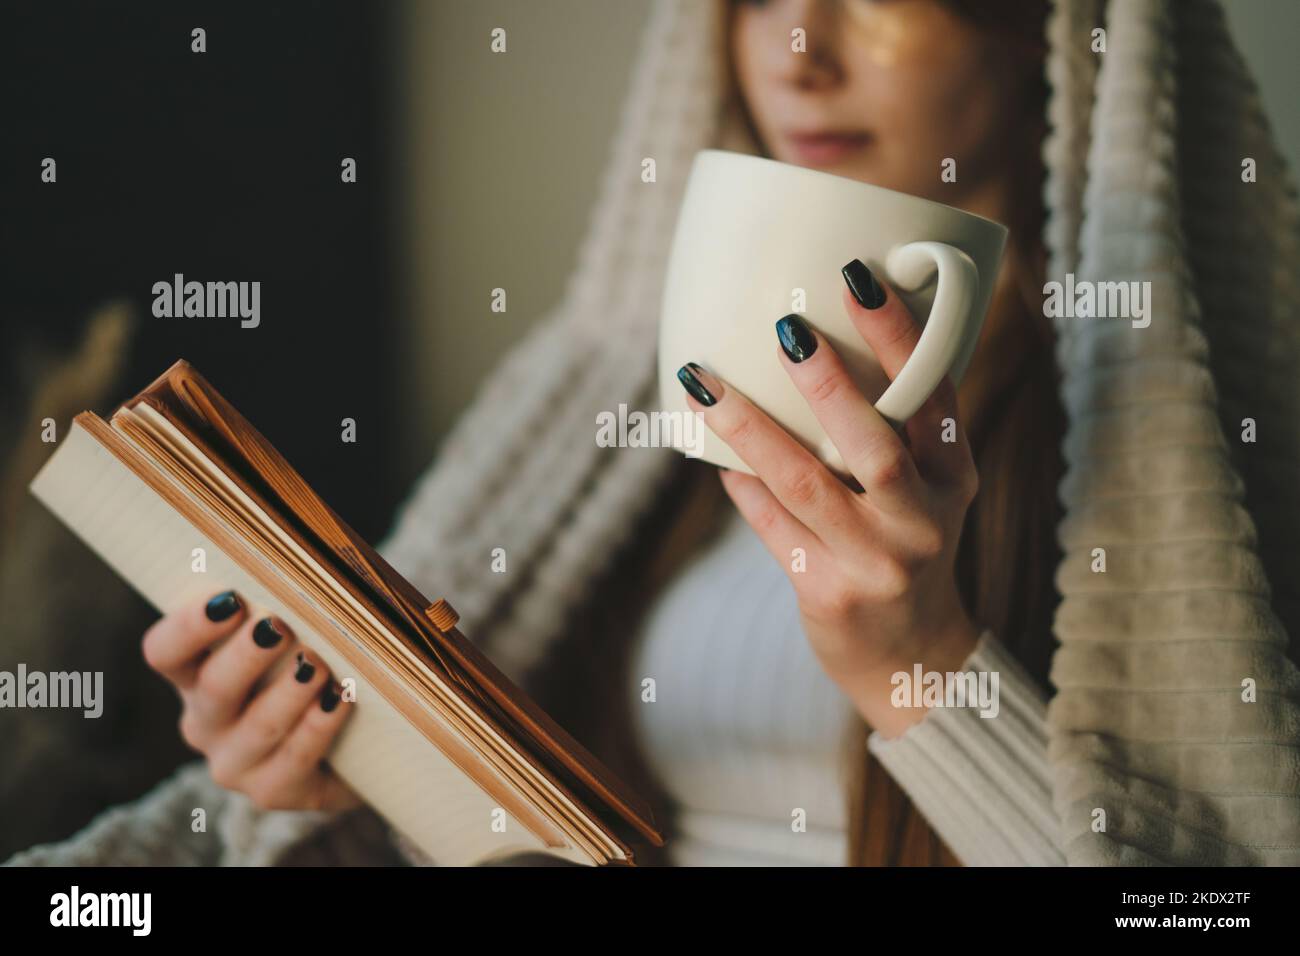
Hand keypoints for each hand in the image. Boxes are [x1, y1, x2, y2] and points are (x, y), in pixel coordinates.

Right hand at [142, 590, 359, 809]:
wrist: (356, 741)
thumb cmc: (317, 665)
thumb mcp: (296, 632)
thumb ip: (285, 599)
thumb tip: (308, 551)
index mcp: (195, 674)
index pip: (165, 651)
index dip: (189, 626)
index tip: (230, 599)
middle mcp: (206, 721)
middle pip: (213, 688)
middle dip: (248, 655)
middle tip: (281, 626)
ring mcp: (235, 762)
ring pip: (258, 726)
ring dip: (290, 691)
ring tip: (319, 663)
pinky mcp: (273, 791)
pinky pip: (293, 759)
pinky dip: (319, 726)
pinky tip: (341, 699)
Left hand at [676, 263, 980, 737]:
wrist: (913, 658)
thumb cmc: (908, 547)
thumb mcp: (928, 490)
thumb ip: (896, 430)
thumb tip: (812, 340)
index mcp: (954, 477)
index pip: (933, 394)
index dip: (899, 335)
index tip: (859, 278)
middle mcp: (923, 519)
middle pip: (874, 443)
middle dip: (828, 383)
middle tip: (787, 329)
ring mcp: (877, 562)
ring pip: (806, 484)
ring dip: (752, 429)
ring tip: (704, 384)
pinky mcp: (829, 595)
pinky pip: (774, 529)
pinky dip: (742, 489)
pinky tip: (713, 456)